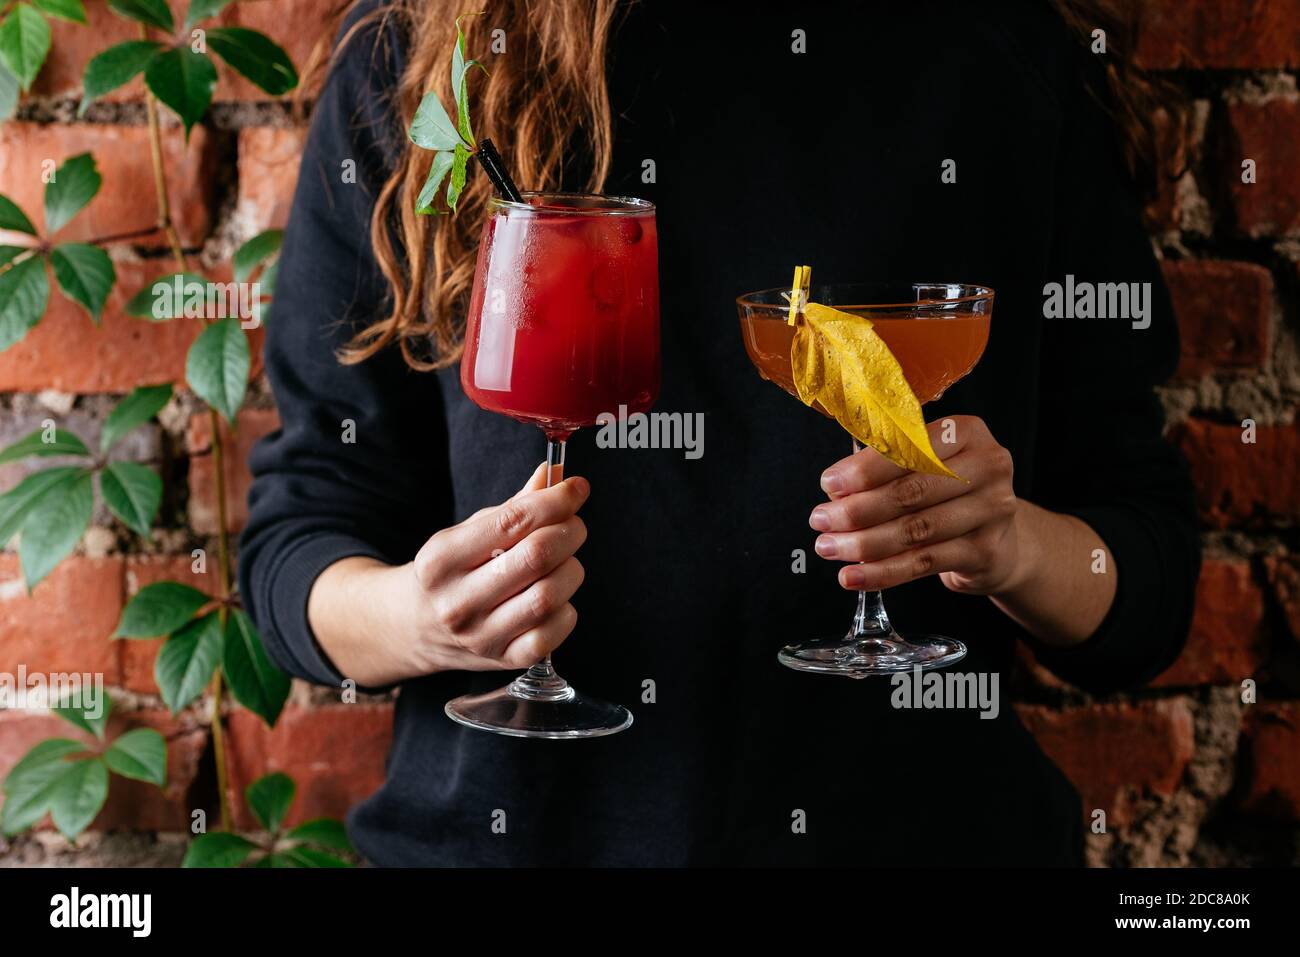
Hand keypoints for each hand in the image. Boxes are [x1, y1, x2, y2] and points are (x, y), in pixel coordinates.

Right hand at [401, 463, 588, 671]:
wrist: (414, 627)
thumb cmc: (451, 572)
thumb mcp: (467, 533)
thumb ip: (514, 507)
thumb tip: (554, 476)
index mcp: (442, 559)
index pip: (513, 521)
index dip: (555, 501)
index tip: (577, 488)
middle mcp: (457, 601)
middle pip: (536, 557)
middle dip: (569, 532)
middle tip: (574, 526)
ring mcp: (480, 635)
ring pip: (550, 595)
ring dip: (571, 569)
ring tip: (564, 562)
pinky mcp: (504, 660)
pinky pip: (553, 632)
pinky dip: (567, 609)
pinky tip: (556, 597)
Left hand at [809, 416, 1027, 595]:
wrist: (996, 539)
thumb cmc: (945, 493)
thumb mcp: (921, 467)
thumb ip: (881, 470)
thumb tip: (835, 490)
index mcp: (966, 433)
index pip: (910, 448)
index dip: (865, 469)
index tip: (828, 484)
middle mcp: (987, 467)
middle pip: (911, 491)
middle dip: (857, 509)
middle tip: (820, 521)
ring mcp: (992, 510)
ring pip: (915, 530)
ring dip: (863, 543)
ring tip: (829, 548)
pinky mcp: (985, 551)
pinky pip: (923, 563)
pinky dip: (882, 572)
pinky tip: (853, 577)